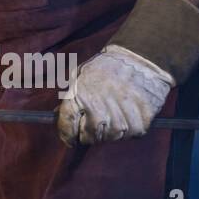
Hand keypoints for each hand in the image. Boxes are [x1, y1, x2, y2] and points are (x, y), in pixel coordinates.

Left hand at [56, 45, 174, 147]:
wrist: (140, 60)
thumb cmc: (107, 67)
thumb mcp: (81, 75)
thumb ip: (70, 97)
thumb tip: (58, 115)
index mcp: (80, 96)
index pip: (67, 126)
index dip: (66, 134)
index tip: (69, 138)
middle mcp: (99, 111)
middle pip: (89, 137)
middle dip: (88, 132)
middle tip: (96, 119)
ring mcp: (121, 120)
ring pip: (110, 138)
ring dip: (109, 130)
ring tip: (114, 111)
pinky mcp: (140, 125)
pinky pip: (129, 136)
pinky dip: (127, 128)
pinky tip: (128, 112)